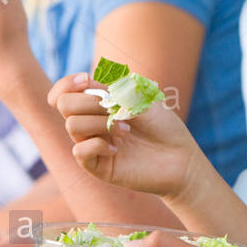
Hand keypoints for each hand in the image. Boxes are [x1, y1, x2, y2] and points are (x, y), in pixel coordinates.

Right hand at [48, 72, 201, 201]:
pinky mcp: (98, 166)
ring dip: (100, 122)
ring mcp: (93, 145)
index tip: (86, 80)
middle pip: (65, 105)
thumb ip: (113, 88)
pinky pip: (80, 151)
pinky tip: (118, 148)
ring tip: (127, 129)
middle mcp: (91, 123)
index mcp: (98, 104)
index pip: (65, 92)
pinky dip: (97, 144)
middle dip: (88, 101)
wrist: (181, 157)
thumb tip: (88, 83)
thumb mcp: (141, 98)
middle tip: (114, 107)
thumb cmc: (163, 125)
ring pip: (72, 125)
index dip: (66, 83)